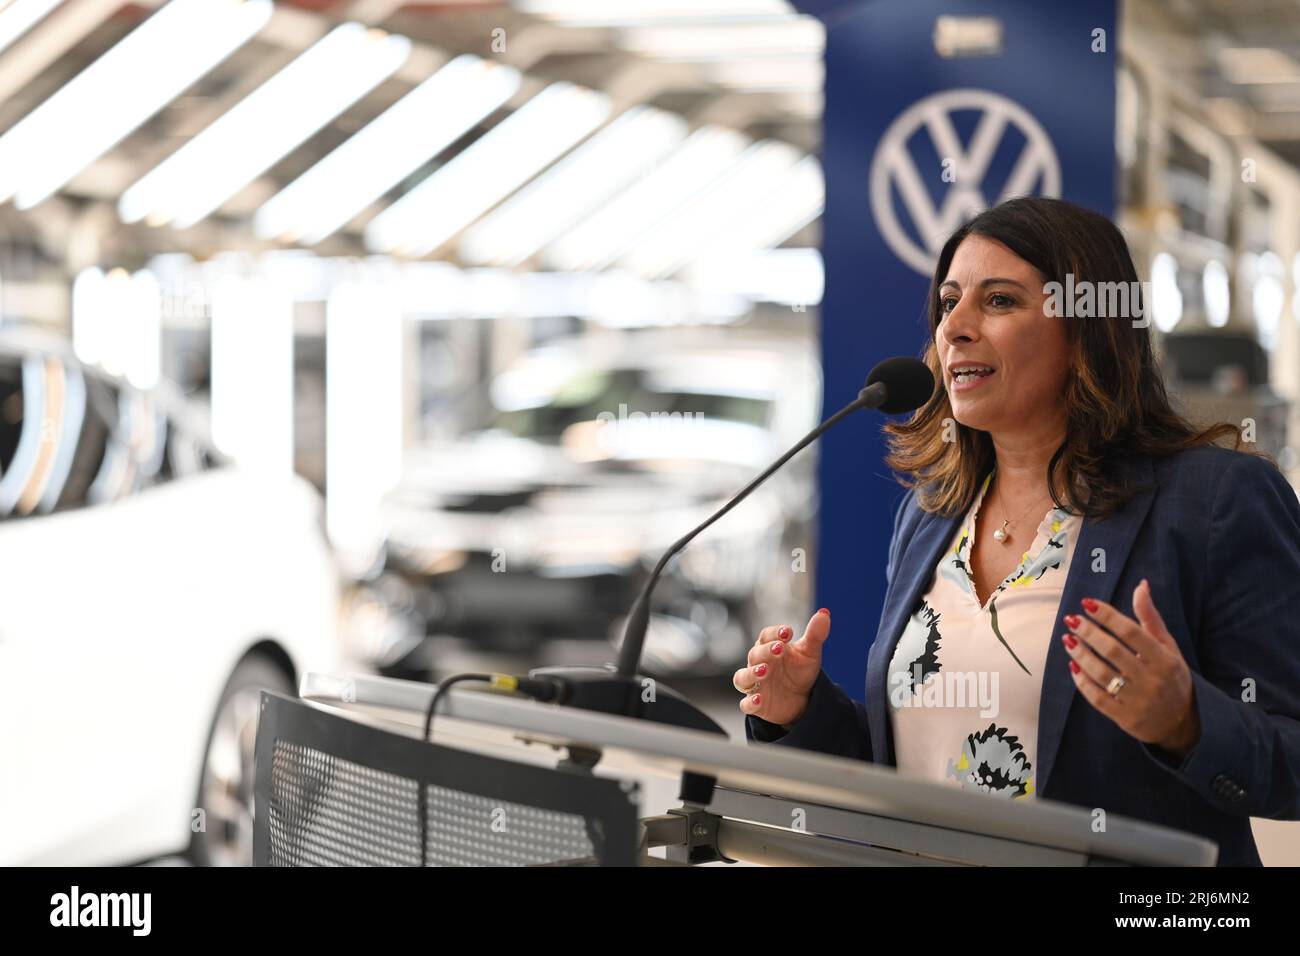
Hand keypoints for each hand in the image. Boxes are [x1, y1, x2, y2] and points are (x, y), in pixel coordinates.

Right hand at [734, 608, 829, 726]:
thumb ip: (815, 634)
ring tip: (765, 670)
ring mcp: (755, 684)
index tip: (788, 632)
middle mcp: (758, 664)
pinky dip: (750, 702)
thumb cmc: (800, 671)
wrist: (802, 699)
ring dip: (752, 673)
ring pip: (743, 677)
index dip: (775, 632)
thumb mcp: (810, 653)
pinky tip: (758, 700)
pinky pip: (746, 704)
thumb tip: (825, 612)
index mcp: (770, 647)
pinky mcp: (756, 705)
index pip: (766, 636)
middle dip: (766, 651)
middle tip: (780, 648)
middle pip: (755, 654)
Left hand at [1061, 579, 1200, 757]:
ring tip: (1068, 639)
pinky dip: (1082, 682)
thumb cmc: (1171, 676)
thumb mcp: (1168, 647)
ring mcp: (1138, 701)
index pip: (1132, 633)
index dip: (1107, 616)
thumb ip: (1151, 618)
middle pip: (1113, 652)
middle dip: (1089, 633)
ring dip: (1081, 655)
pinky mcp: (1126, 718)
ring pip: (1102, 675)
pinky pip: (1098, 698)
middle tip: (1071, 620)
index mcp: (1165, 660)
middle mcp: (1152, 680)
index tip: (1087, 603)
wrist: (1182, 722)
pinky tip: (1073, 666)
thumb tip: (1140, 585)